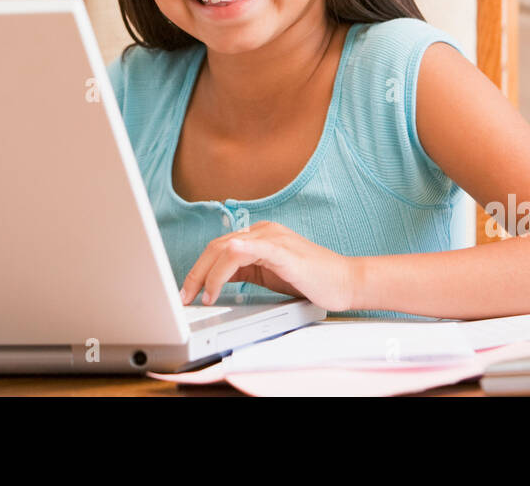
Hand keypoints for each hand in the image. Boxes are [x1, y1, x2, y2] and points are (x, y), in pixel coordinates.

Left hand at [180, 221, 357, 310]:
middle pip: (217, 247)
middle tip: (184, 296)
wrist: (345, 282)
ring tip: (202, 297)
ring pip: (226, 249)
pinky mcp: (282, 250)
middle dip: (196, 273)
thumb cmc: (312, 281)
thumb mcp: (270, 276)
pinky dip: (230, 260)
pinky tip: (220, 272)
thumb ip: (245, 272)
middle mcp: (263, 232)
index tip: (187, 291)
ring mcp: (272, 238)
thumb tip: (215, 282)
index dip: (198, 269)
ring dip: (208, 275)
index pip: (218, 248)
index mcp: (259, 236)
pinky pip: (249, 249)